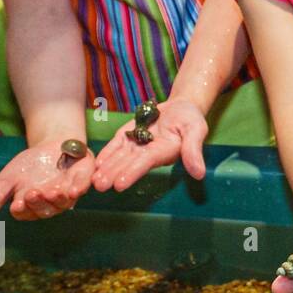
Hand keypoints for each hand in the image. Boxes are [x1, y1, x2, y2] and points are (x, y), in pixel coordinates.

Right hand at [0, 139, 93, 239]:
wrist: (53, 144)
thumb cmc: (27, 167)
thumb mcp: (3, 184)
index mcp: (32, 207)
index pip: (26, 213)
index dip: (23, 209)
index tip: (17, 204)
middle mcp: (52, 204)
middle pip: (45, 210)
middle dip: (39, 202)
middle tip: (33, 192)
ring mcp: (69, 193)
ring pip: (64, 202)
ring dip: (58, 198)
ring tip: (51, 191)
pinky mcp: (85, 180)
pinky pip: (84, 186)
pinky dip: (80, 187)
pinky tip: (75, 189)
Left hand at [92, 97, 208, 191]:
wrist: (181, 107)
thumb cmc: (191, 118)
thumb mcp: (196, 129)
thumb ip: (194, 150)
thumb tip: (199, 174)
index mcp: (165, 152)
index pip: (146, 163)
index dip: (133, 172)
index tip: (119, 184)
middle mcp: (149, 152)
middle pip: (129, 163)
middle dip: (114, 174)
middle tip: (99, 185)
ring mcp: (138, 144)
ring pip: (120, 157)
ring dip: (107, 168)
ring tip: (93, 180)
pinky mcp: (130, 135)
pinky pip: (117, 145)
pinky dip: (107, 153)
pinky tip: (97, 163)